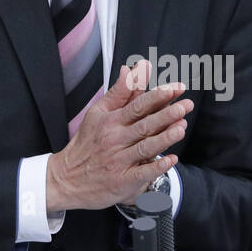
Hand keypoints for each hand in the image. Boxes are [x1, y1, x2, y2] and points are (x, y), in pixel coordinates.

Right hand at [47, 59, 192, 211]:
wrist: (66, 178)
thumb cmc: (86, 144)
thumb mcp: (97, 114)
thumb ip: (119, 92)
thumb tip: (132, 68)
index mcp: (111, 121)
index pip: (137, 105)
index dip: (158, 96)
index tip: (176, 89)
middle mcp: (115, 140)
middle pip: (144, 125)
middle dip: (167, 114)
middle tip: (185, 105)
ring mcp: (119, 161)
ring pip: (145, 147)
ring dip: (164, 138)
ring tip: (181, 128)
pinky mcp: (122, 181)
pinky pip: (142, 173)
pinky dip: (156, 167)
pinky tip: (171, 160)